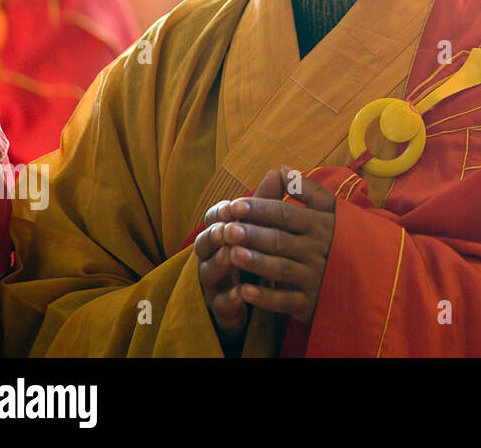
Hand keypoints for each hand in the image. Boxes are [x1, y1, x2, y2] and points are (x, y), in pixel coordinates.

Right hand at [196, 167, 283, 342]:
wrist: (252, 301)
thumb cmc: (255, 256)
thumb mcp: (261, 229)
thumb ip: (266, 204)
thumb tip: (276, 172)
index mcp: (220, 236)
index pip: (212, 220)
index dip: (219, 212)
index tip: (231, 206)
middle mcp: (211, 258)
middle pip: (203, 244)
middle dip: (215, 235)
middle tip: (228, 228)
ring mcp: (214, 284)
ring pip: (209, 272)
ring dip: (220, 263)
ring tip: (232, 255)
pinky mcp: (223, 309)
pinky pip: (222, 304)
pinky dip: (231, 298)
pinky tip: (242, 293)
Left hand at [223, 167, 336, 324]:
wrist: (371, 277)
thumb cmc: (343, 238)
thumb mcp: (332, 211)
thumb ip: (307, 190)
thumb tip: (281, 169)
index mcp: (321, 225)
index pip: (286, 214)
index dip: (260, 209)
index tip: (235, 204)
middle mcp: (317, 250)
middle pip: (280, 240)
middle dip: (253, 234)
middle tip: (226, 229)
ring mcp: (315, 277)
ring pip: (282, 269)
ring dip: (257, 262)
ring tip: (232, 254)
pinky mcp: (311, 302)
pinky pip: (287, 300)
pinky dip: (267, 297)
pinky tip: (245, 291)